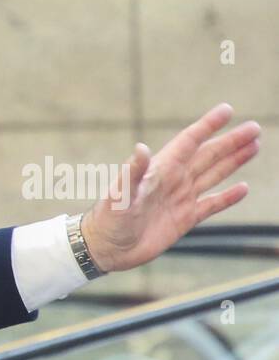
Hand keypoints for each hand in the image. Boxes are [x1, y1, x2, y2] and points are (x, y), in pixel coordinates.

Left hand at [81, 103, 259, 273]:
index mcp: (160, 170)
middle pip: (208, 155)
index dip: (207, 126)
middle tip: (254, 128)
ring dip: (233, 162)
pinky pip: (211, 205)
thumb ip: (132, 172)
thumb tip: (142, 148)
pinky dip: (227, 198)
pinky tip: (242, 188)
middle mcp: (173, 181)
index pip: (188, 142)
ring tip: (254, 146)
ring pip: (213, 175)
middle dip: (230, 142)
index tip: (227, 110)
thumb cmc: (108, 219)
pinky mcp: (184, 219)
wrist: (105, 249)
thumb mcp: (119, 194)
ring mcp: (180, 199)